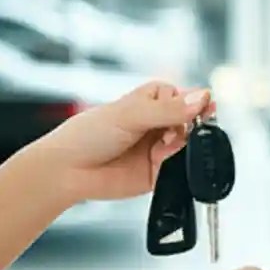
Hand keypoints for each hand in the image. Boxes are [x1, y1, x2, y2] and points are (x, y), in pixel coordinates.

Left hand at [33, 81, 214, 201]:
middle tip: (180, 128)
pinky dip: (179, 165)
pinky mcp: (158, 173)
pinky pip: (180, 169)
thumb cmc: (87, 135)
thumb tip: (201, 98)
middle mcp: (156, 124)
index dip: (191, 101)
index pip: (182, 95)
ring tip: (164, 144)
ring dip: (183, 144)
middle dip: (189, 124)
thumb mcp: (129, 114)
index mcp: (149, 102)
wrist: (68, 170)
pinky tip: (164, 160)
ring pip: (188, 144)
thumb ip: (167, 109)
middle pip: (190, 121)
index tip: (201, 106)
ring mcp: (158, 149)